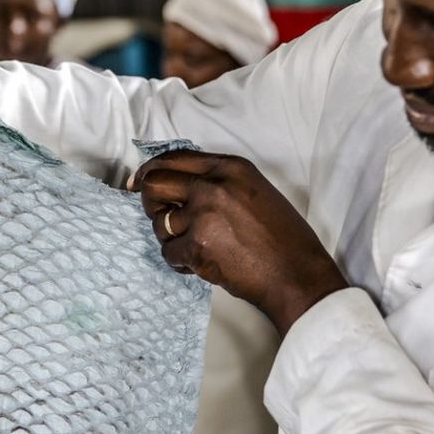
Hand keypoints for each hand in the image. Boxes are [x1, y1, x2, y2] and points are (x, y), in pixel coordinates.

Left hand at [131, 150, 347, 336]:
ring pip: (159, 223)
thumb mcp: (254, 192)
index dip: (149, 170)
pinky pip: (169, 253)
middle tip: (161, 218)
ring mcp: (203, 214)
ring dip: (171, 239)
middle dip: (150, 203)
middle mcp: (213, 185)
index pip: (174, 158)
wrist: (297, 275)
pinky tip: (200, 265)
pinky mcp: (197, 245)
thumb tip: (180, 185)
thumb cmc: (283, 239)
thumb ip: (219, 182)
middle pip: (155, 184)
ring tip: (196, 248)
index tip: (136, 182)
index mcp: (230, 167)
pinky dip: (180, 263)